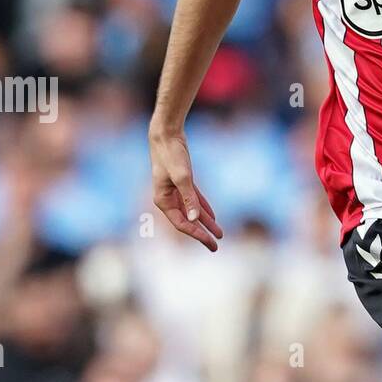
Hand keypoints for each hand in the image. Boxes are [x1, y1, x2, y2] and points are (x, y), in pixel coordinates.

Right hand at [149, 127, 223, 251]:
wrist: (166, 134)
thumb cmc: (171, 154)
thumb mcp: (182, 176)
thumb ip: (189, 198)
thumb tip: (194, 219)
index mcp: (163, 200)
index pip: (182, 224)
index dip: (197, 234)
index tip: (211, 242)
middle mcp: (167, 198)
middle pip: (187, 221)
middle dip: (202, 234)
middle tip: (216, 247)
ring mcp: (175, 191)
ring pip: (193, 212)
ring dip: (206, 223)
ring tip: (219, 234)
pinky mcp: (182, 182)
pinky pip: (194, 200)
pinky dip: (203, 208)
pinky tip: (213, 217)